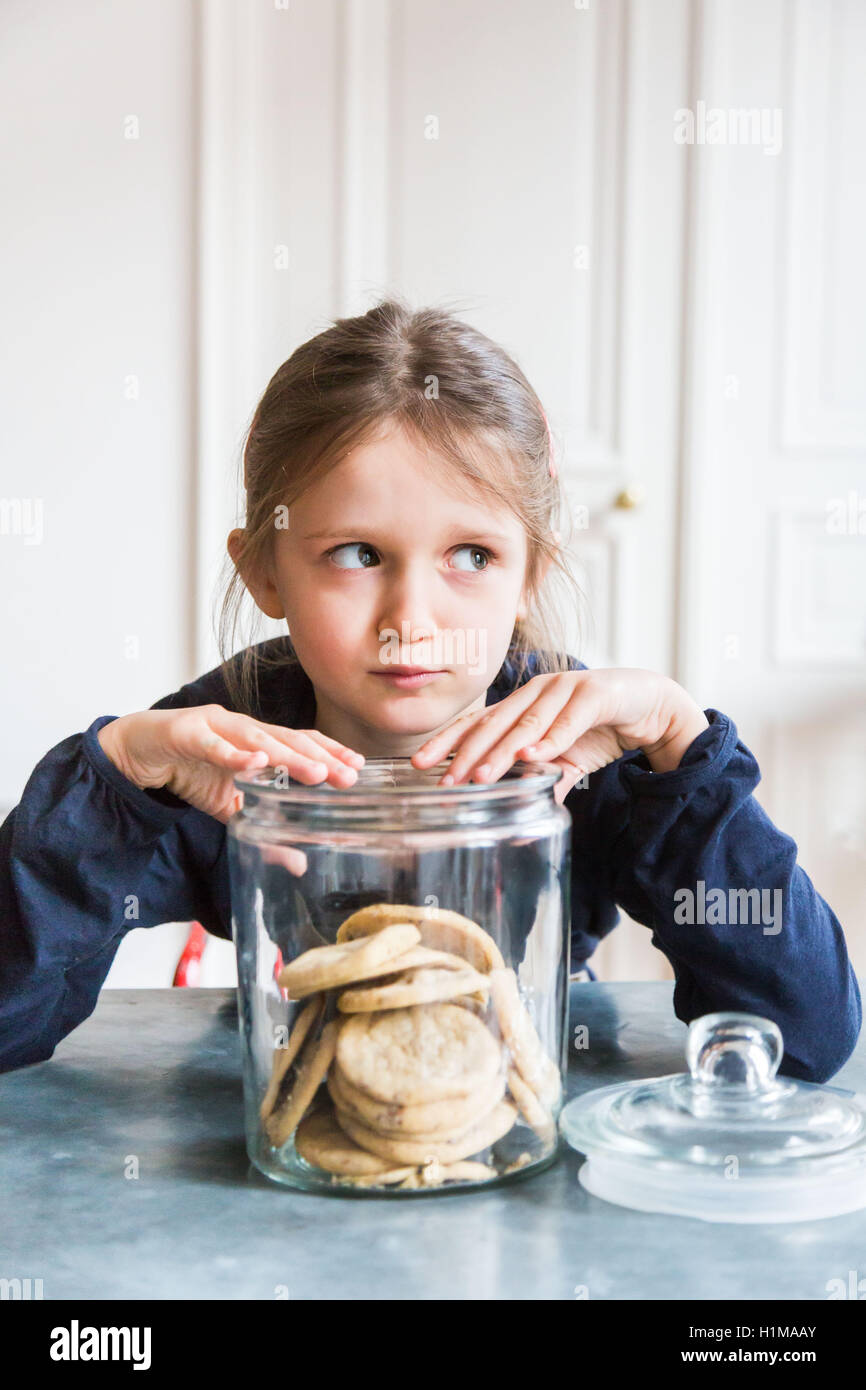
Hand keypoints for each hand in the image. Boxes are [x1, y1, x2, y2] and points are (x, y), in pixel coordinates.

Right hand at [97, 705, 364, 823]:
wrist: (137, 752)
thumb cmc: (189, 769)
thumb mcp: (231, 808)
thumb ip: (263, 831)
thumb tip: (298, 863)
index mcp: (257, 741)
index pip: (301, 743)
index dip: (330, 752)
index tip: (359, 767)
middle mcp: (243, 728)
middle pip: (287, 740)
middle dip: (321, 757)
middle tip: (349, 776)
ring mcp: (215, 726)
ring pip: (257, 739)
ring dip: (288, 755)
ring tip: (316, 770)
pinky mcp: (185, 731)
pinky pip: (212, 744)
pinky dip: (233, 753)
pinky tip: (255, 762)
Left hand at [411, 669, 708, 803]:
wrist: (653, 705)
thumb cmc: (602, 728)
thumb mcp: (567, 759)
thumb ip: (544, 779)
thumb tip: (520, 818)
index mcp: (523, 704)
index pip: (478, 723)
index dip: (448, 742)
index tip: (419, 764)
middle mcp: (537, 692)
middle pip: (494, 722)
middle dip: (464, 751)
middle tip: (442, 777)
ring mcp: (565, 689)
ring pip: (527, 723)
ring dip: (502, 751)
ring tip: (479, 776)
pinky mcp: (596, 694)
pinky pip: (569, 720)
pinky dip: (550, 739)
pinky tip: (532, 757)